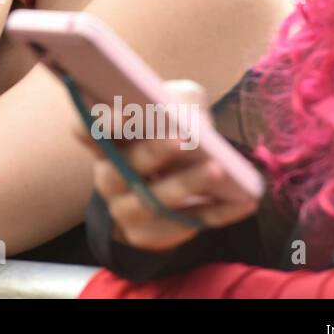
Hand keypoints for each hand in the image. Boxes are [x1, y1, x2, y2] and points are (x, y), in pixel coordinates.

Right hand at [69, 80, 260, 251]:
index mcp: (104, 143)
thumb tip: (186, 111)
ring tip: (218, 169)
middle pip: (123, 168)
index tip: (127, 110)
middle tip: (182, 138)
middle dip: (154, 152)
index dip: (99, 122)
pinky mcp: (151, 235)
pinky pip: (190, 224)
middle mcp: (109, 178)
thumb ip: (177, 99)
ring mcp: (126, 210)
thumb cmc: (168, 135)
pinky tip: (246, 200)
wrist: (166, 190)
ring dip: (187, 184)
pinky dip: (220, 212)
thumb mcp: (172, 108)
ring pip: (155, 201)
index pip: (88, 132)